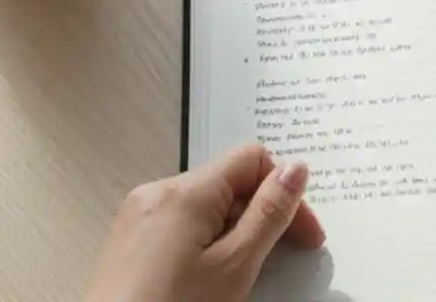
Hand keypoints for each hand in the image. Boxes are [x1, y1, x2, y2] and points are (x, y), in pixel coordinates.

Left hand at [85, 144, 326, 301]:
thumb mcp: (235, 265)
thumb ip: (270, 213)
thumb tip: (297, 168)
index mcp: (186, 191)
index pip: (252, 159)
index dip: (287, 191)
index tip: (306, 236)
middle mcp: (157, 191)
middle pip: (229, 182)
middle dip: (264, 213)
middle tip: (288, 257)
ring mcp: (137, 215)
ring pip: (207, 205)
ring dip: (237, 230)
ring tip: (245, 272)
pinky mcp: (128, 239)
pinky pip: (181, 223)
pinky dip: (208, 240)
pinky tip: (210, 275)